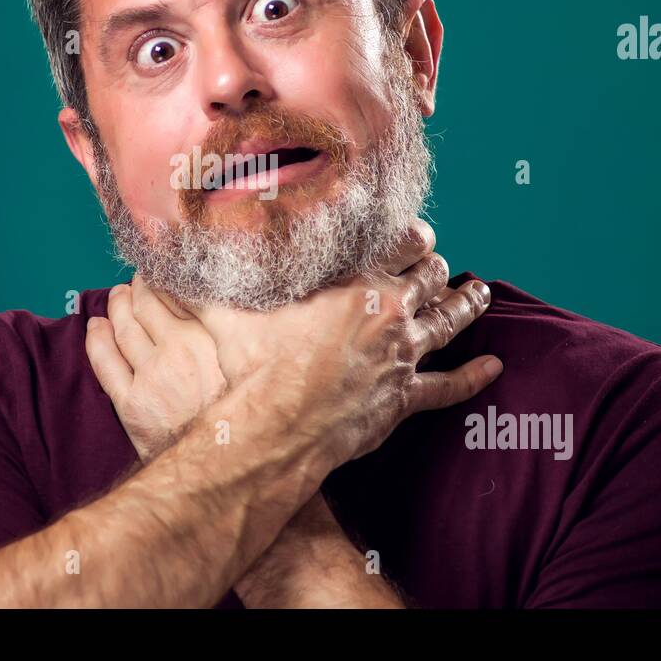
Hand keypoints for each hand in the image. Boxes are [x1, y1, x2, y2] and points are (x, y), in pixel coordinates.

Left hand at [85, 274, 228, 462]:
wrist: (227, 469)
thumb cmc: (244, 418)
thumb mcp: (246, 366)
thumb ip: (230, 334)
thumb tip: (216, 304)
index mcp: (212, 338)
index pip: (178, 293)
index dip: (164, 279)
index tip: (162, 273)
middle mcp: (178, 351)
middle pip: (146, 305)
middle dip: (137, 289)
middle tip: (135, 282)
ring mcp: (151, 377)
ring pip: (123, 328)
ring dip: (117, 306)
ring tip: (117, 297)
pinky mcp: (132, 405)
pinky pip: (104, 361)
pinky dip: (96, 338)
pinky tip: (96, 326)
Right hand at [186, 217, 502, 469]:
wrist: (274, 430)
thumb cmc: (253, 368)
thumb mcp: (230, 308)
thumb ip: (213, 276)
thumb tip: (165, 247)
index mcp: (356, 283)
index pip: (399, 244)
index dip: (410, 234)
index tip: (414, 229)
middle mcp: (388, 315)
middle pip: (428, 279)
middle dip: (436, 266)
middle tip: (440, 259)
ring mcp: (401, 360)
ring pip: (448, 324)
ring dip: (466, 305)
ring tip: (480, 292)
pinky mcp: (403, 401)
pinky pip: (448, 388)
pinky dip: (473, 377)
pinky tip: (495, 369)